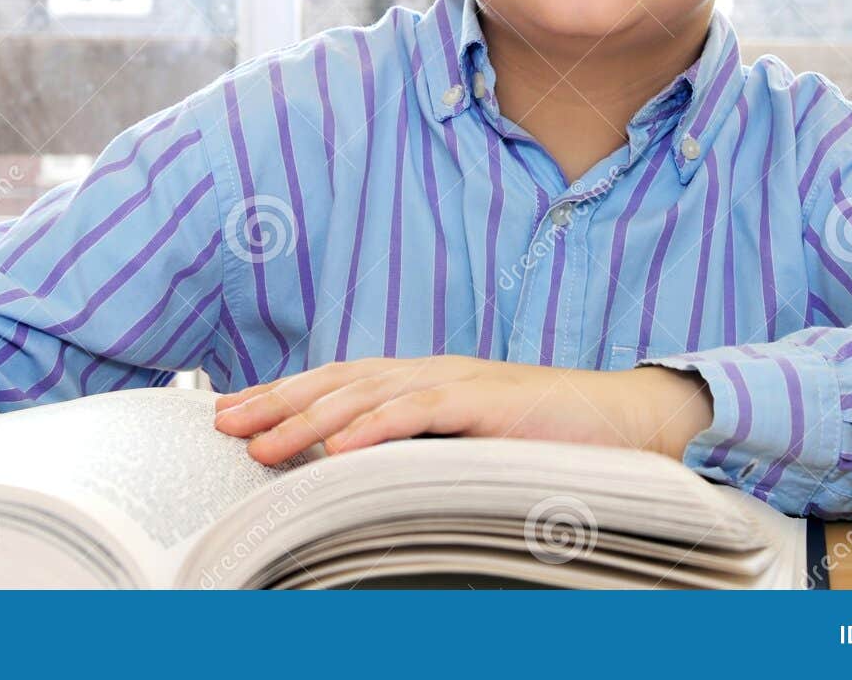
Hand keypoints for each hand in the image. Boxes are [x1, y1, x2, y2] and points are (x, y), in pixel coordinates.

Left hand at [212, 355, 713, 465]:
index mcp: (423, 382)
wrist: (628, 420)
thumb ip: (418, 451)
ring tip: (264, 442)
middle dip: (277, 403)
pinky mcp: (491, 403)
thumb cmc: (551, 437)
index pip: (339, 384)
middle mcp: (432, 374)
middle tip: (223, 424)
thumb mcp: (469, 446)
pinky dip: (381, 428)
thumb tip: (354, 477)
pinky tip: (343, 447)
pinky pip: (425, 414)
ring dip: (311, 419)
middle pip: (339, 383)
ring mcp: (460, 385)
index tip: (232, 415)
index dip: (283, 396)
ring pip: (370, 396)